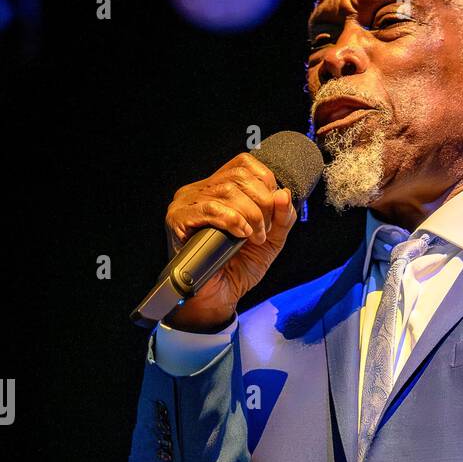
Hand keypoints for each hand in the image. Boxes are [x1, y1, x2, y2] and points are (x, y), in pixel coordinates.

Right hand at [163, 152, 297, 330]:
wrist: (218, 297)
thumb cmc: (238, 268)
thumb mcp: (270, 240)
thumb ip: (282, 218)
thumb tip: (284, 193)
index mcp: (219, 188)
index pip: (244, 164)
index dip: (265, 183)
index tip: (273, 212)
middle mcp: (201, 190)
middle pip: (239, 176)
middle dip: (261, 203)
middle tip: (264, 231)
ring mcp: (187, 202)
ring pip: (227, 190)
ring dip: (250, 215)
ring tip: (254, 238)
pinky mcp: (178, 219)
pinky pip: (209, 208)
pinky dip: (232, 220)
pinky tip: (241, 235)